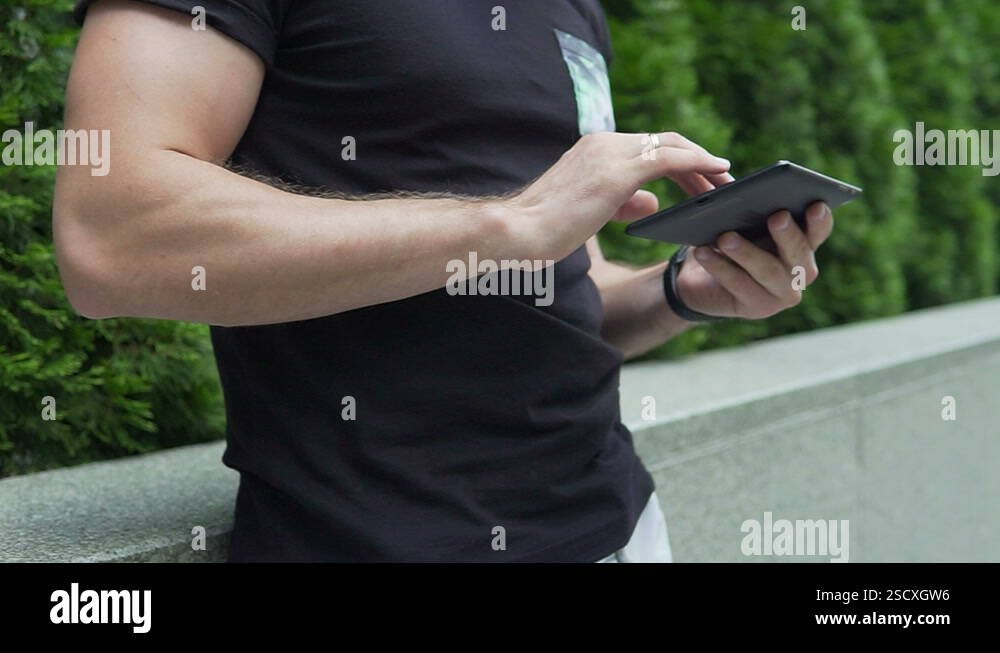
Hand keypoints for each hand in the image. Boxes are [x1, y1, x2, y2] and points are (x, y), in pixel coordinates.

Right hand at [507, 131, 731, 261]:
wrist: (519, 231)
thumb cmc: (546, 229)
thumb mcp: (591, 212)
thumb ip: (622, 202)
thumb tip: (651, 201)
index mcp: (594, 149)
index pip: (647, 147)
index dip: (679, 160)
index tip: (700, 180)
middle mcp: (603, 142)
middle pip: (664, 142)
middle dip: (698, 160)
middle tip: (722, 182)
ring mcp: (610, 153)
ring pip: (671, 146)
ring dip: (703, 163)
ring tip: (725, 183)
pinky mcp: (617, 171)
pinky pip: (670, 158)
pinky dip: (699, 161)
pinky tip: (716, 173)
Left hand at [676, 202, 833, 319]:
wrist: (704, 281)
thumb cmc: (733, 242)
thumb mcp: (745, 224)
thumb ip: (753, 210)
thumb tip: (742, 193)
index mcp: (805, 244)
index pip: (819, 231)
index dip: (820, 220)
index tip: (815, 204)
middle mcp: (800, 271)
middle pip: (799, 252)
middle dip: (788, 234)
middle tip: (777, 216)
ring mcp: (781, 294)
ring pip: (768, 271)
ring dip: (746, 252)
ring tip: (726, 237)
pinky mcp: (757, 308)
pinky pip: (738, 285)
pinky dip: (719, 267)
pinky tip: (703, 252)